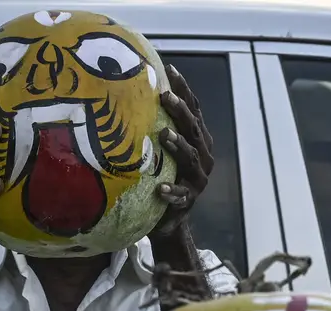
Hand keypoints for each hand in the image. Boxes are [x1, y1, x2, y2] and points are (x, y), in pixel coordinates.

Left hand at [149, 65, 214, 239]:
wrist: (168, 220)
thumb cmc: (160, 177)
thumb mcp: (159, 151)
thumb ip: (153, 126)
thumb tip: (127, 92)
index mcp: (197, 139)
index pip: (193, 109)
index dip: (184, 89)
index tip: (169, 69)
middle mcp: (203, 156)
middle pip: (194, 129)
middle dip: (181, 111)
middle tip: (164, 96)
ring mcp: (198, 179)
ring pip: (192, 158)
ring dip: (179, 145)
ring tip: (164, 135)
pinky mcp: (189, 201)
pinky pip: (182, 195)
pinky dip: (173, 192)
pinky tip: (161, 190)